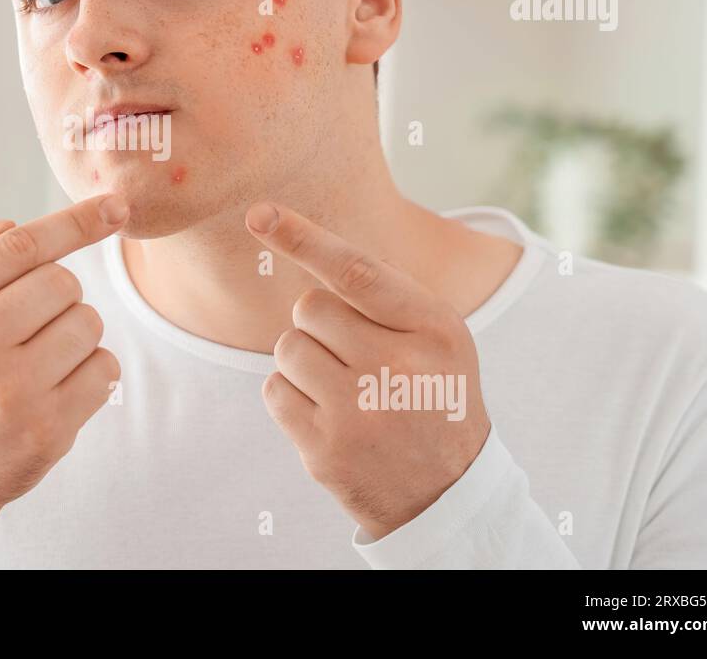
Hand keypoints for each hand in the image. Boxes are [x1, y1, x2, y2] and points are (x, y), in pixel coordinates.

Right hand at [0, 193, 126, 567]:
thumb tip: (10, 225)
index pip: (20, 246)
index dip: (74, 222)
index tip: (114, 206)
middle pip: (62, 281)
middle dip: (56, 297)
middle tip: (27, 327)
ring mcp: (8, 392)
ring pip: (88, 322)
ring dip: (75, 335)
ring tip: (37, 361)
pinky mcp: (45, 431)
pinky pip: (105, 369)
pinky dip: (91, 373)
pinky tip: (55, 390)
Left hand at [245, 201, 490, 539]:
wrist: (447, 494)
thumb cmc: (431, 393)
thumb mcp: (438, 338)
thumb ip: (385, 295)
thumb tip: (305, 249)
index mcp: (434, 328)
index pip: (356, 271)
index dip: (303, 238)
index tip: (260, 213)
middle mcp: (398, 366)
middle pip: (310, 307)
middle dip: (319, 324)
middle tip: (354, 357)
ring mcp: (359, 412)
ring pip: (287, 347)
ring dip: (303, 361)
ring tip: (344, 389)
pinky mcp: (325, 448)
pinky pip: (274, 390)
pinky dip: (291, 397)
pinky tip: (329, 417)